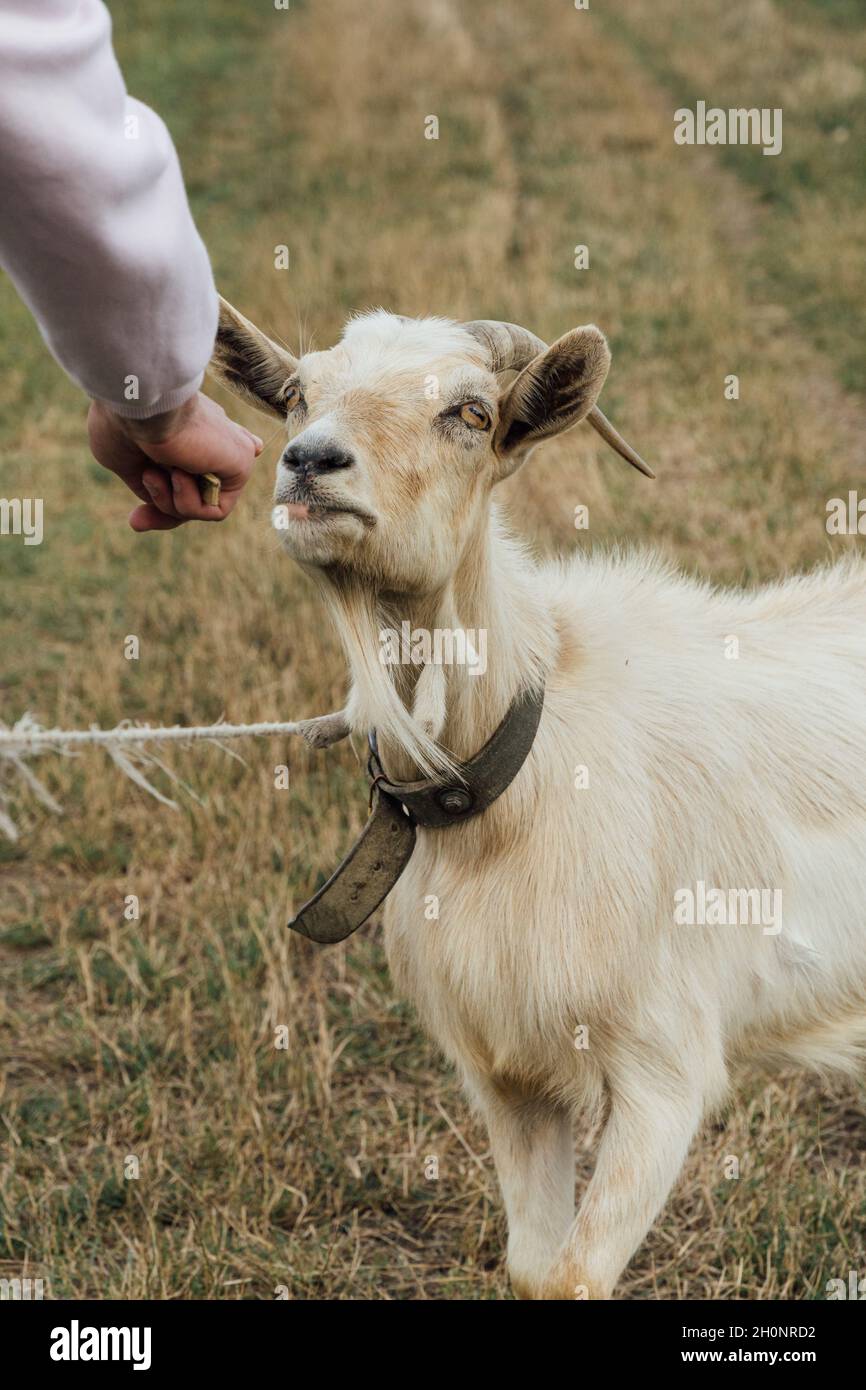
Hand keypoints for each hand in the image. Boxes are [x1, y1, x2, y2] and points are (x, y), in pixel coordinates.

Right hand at [87, 392, 263, 530]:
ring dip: (168, 501)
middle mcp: (209, 437)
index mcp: (185, 429)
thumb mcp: (124, 459)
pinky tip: (178, 474)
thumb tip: (163, 496)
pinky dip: (188, 503)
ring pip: (200, 503)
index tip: (156, 506)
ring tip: (154, 473)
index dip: (182, 490)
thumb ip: (149, 480)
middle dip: (162, 512)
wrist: (136, 404)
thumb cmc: (121, 422)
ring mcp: (226, 451)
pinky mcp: (241, 462)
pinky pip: (215, 510)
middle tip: (136, 521)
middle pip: (196, 491)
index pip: (199, 459)